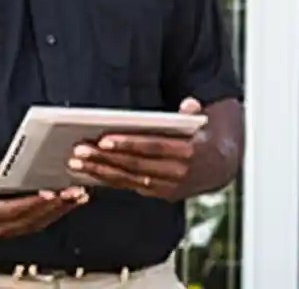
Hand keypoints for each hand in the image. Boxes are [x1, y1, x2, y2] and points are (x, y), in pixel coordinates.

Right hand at [0, 163, 87, 239]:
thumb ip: (5, 172)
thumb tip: (27, 163)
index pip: (15, 208)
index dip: (35, 202)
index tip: (54, 193)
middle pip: (31, 219)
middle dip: (56, 206)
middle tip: (75, 193)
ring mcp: (3, 235)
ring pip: (37, 225)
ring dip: (59, 212)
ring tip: (78, 198)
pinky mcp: (11, 234)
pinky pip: (35, 227)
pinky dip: (52, 216)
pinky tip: (66, 206)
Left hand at [66, 98, 203, 200]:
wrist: (222, 166)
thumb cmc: (204, 136)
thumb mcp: (204, 120)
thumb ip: (194, 111)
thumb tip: (188, 104)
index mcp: (189, 151)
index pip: (152, 146)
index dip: (128, 143)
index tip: (103, 139)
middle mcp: (178, 172)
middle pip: (135, 164)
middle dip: (105, 158)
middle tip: (79, 150)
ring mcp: (169, 186)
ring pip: (129, 178)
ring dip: (101, 171)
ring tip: (76, 163)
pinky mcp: (161, 194)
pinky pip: (131, 187)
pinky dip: (110, 181)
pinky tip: (90, 173)